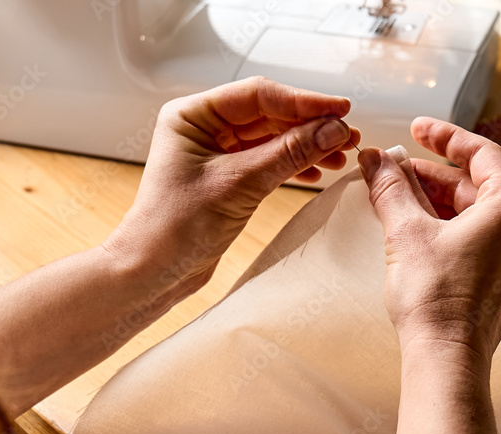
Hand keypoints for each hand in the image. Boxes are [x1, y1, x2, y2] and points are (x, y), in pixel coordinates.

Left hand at [104, 76, 360, 291]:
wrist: (154, 271)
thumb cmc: (172, 228)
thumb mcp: (239, 185)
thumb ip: (288, 154)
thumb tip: (330, 131)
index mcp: (192, 114)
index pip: (259, 95)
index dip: (304, 101)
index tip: (339, 109)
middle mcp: (204, 128)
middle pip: (270, 114)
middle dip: (310, 125)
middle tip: (346, 135)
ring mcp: (217, 152)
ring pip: (273, 138)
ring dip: (307, 145)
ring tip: (339, 154)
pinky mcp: (229, 177)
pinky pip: (270, 160)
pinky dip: (295, 164)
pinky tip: (316, 171)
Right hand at [358, 117, 500, 363]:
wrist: (447, 359)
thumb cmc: (436, 299)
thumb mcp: (406, 233)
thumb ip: (391, 187)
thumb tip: (375, 159)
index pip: (481, 153)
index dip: (445, 137)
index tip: (418, 129)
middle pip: (474, 184)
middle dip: (431, 174)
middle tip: (392, 169)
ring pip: (472, 213)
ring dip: (433, 201)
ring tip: (394, 197)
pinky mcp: (498, 280)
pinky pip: (473, 238)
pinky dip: (443, 226)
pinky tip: (412, 230)